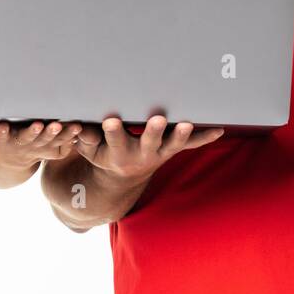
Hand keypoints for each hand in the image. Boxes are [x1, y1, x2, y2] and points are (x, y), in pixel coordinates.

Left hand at [0, 120, 99, 171]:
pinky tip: (2, 125)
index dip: (69, 133)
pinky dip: (1, 130)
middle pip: (45, 138)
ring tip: (37, 124)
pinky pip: (1, 135)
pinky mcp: (3, 139)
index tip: (77, 126)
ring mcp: (19, 142)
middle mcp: (35, 145)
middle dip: (51, 132)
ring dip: (32, 131)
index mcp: (49, 145)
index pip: (61, 140)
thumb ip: (69, 138)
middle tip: (57, 125)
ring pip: (27, 137)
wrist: (10, 163)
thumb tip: (93, 127)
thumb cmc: (38, 147)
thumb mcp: (55, 148)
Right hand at [72, 115, 225, 180]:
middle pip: (148, 143)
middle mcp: (142, 154)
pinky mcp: (172, 149)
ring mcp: (160, 152)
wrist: (124, 174)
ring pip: (172, 144)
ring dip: (181, 134)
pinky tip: (219, 130)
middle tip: (157, 119)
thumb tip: (74, 128)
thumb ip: (83, 138)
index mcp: (118, 153)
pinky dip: (204, 137)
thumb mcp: (89, 150)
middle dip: (153, 131)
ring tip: (187, 123)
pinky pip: (191, 144)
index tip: (110, 120)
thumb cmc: (104, 153)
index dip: (113, 132)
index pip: (114, 140)